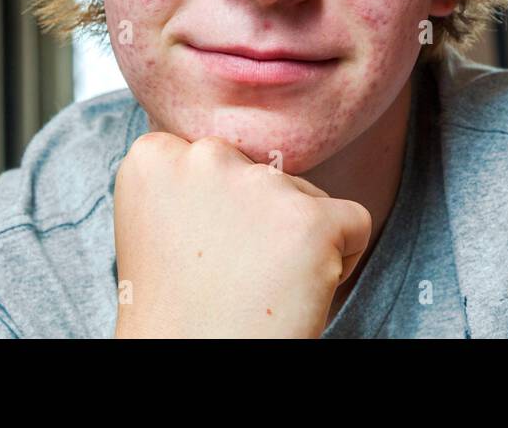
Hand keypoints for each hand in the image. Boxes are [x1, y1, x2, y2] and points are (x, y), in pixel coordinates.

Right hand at [112, 130, 371, 337]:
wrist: (193, 360)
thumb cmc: (179, 309)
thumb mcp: (160, 222)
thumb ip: (192, 177)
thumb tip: (247, 147)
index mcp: (154, 154)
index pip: (216, 155)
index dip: (218, 210)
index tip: (195, 252)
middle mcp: (204, 155)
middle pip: (264, 170)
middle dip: (260, 218)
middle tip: (228, 274)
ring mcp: (260, 185)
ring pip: (307, 197)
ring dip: (296, 241)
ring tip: (257, 287)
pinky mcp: (312, 221)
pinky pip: (353, 222)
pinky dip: (342, 259)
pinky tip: (296, 291)